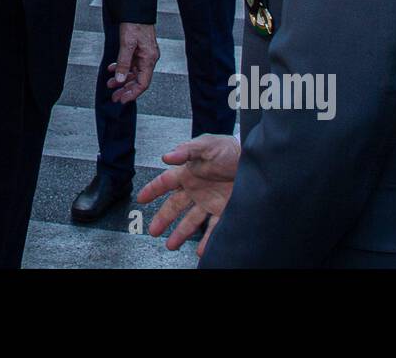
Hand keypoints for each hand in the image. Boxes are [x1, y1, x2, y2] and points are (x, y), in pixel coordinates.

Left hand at [107, 22, 157, 103]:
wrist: (136, 10)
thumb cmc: (135, 24)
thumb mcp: (127, 44)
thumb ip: (123, 62)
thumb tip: (119, 79)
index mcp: (149, 59)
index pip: (143, 83)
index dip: (132, 93)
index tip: (122, 100)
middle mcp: (148, 59)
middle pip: (138, 80)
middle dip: (125, 89)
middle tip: (114, 97)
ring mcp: (143, 55)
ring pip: (133, 73)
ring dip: (121, 79)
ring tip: (109, 84)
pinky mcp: (138, 50)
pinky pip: (129, 64)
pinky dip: (120, 68)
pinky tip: (111, 69)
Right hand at [137, 134, 239, 257]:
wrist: (254, 158)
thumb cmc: (229, 148)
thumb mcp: (206, 145)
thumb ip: (186, 151)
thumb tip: (166, 156)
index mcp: (188, 173)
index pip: (165, 182)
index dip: (152, 190)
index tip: (140, 199)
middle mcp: (196, 189)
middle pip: (174, 206)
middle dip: (162, 219)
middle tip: (153, 231)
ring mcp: (209, 200)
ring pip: (190, 220)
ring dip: (180, 233)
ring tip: (171, 245)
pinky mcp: (224, 209)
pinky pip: (213, 228)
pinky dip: (207, 240)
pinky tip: (201, 251)